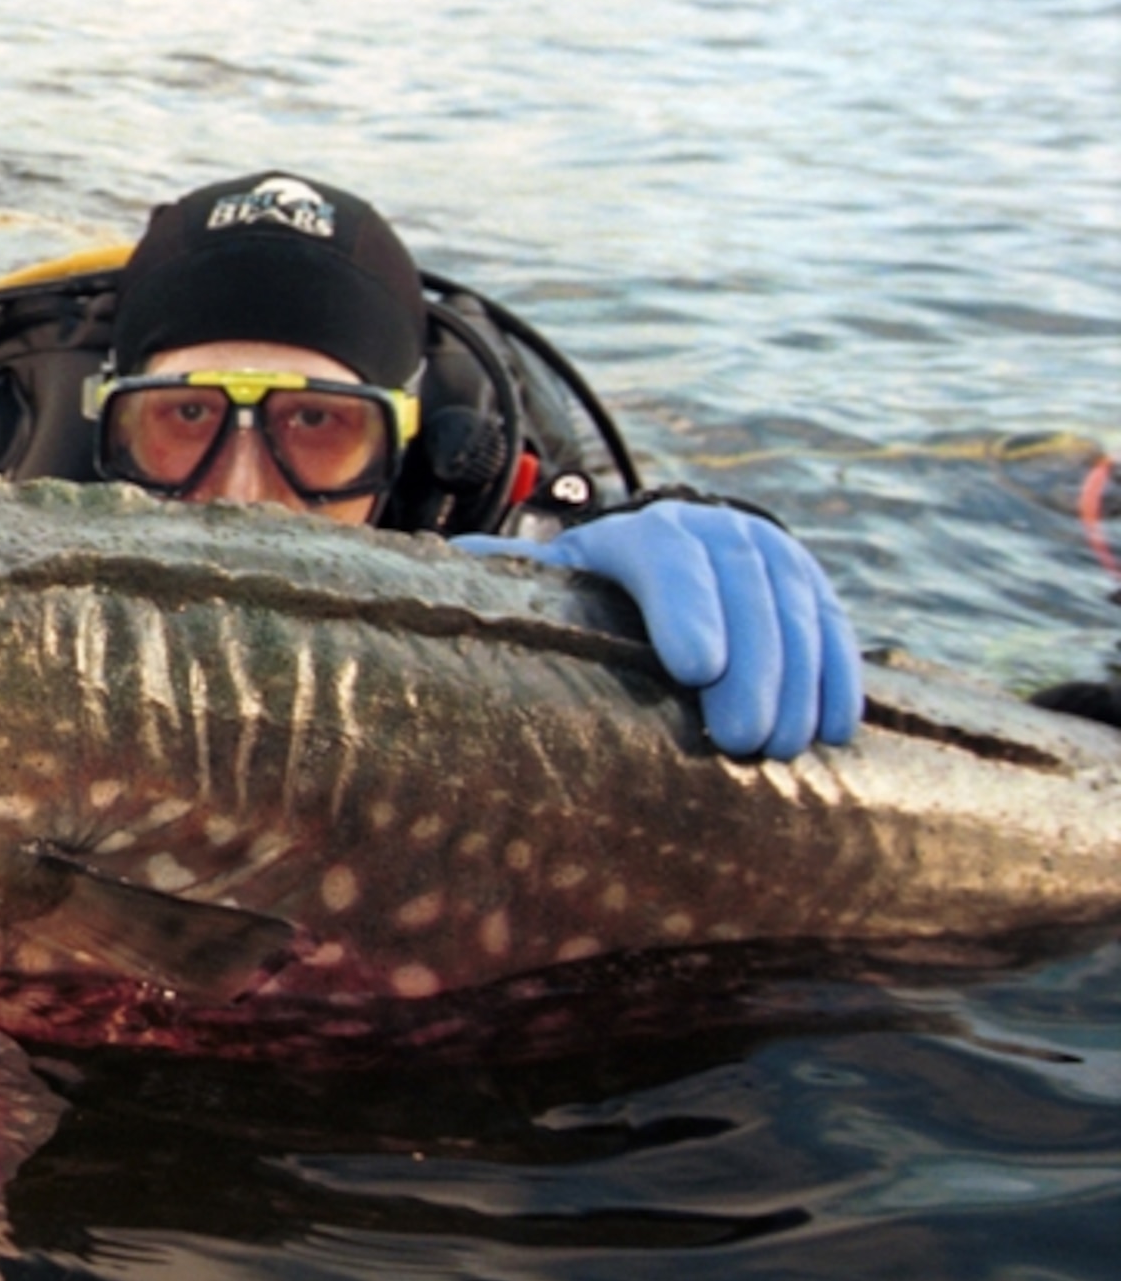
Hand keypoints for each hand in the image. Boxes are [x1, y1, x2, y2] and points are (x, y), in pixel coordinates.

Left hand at [457, 499, 862, 758]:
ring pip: (796, 609)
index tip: (696, 669)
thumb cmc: (592, 593)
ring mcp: (771, 553)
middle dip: (751, 666)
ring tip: (787, 748)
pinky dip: (839, 676)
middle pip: (741, 591)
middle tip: (742, 740)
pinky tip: (835, 729)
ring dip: (799, 680)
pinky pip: (836, 626)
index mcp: (639, 535)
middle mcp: (712, 532)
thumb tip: (442, 567)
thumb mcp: (553, 584)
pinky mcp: (813, 584)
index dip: (686, 610)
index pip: (667, 562)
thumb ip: (511, 580)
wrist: (667, 555)